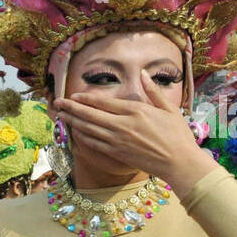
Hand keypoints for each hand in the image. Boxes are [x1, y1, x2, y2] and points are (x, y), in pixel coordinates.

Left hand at [52, 71, 216, 196]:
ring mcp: (118, 141)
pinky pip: (94, 144)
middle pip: (90, 115)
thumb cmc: (177, 135)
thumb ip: (153, 91)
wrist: (179, 162)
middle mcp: (122, 125)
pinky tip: (74, 133)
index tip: (73, 95)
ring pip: (88, 130)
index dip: (86, 98)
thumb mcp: (169, 108)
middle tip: (57, 103)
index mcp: (135, 111)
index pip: (103, 102)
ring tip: (60, 116)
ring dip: (72, 122)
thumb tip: (143, 73)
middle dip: (71, 108)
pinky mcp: (117, 154)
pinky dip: (82, 137)